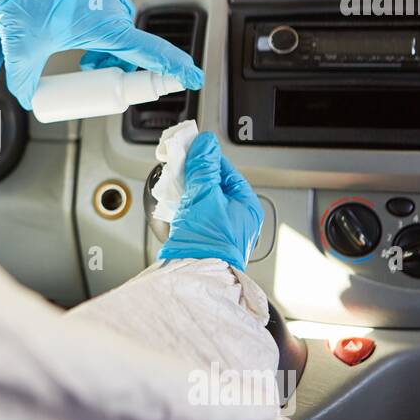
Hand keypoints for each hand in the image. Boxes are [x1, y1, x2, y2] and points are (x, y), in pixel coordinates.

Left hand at [0, 0, 202, 108]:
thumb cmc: (19, 2)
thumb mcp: (22, 54)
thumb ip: (26, 85)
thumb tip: (29, 101)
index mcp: (105, 25)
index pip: (151, 52)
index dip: (174, 68)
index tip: (192, 77)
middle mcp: (112, 3)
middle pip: (129, 42)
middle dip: (115, 62)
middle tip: (90, 70)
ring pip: (117, 22)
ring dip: (106, 41)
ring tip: (81, 52)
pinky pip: (105, 2)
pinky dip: (97, 19)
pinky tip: (73, 22)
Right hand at [157, 132, 262, 270]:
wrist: (194, 276)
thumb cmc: (207, 242)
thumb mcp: (204, 195)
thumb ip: (204, 166)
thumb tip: (205, 143)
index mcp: (247, 205)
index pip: (225, 170)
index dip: (206, 157)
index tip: (190, 146)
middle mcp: (237, 217)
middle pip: (212, 183)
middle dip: (192, 175)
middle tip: (177, 166)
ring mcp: (220, 228)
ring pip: (201, 198)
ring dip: (185, 190)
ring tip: (173, 186)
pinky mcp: (204, 237)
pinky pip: (194, 213)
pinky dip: (182, 205)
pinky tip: (172, 204)